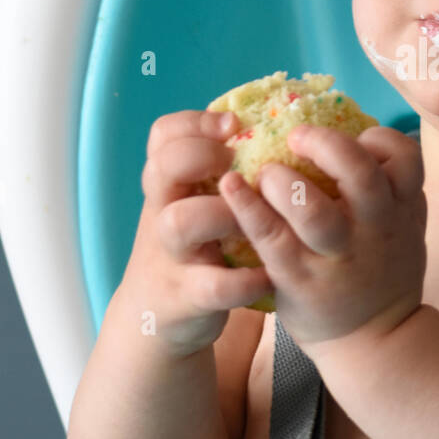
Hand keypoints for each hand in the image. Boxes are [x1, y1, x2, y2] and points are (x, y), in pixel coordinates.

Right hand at [124, 109, 274, 356]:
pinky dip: (246, 280)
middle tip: (238, 168)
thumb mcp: (195, 204)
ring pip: (181, 222)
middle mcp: (163, 212)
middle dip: (203, 157)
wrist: (156, 315)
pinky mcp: (185, 297)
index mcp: (169, 184)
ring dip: (224, 215)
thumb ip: (220, 172)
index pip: (164, 134)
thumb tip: (283, 129)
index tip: (234, 126)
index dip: (197, 123)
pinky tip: (269, 274)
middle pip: (164, 168)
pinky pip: (214, 285)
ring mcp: (171, 254)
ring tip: (255, 222)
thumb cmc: (194, 246)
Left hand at [217, 124, 426, 354]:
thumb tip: (361, 133)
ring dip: (282, 181)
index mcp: (401, 209)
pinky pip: (269, 237)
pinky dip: (247, 207)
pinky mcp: (298, 278)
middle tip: (296, 136)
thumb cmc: (383, 271)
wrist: (376, 341)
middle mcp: (373, 229)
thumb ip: (392, 186)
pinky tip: (230, 187)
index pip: (403, 157)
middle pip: (359, 174)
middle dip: (324, 145)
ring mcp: (335, 256)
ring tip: (264, 172)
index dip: (378, 140)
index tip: (355, 140)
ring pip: (311, 210)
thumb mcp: (406, 227)